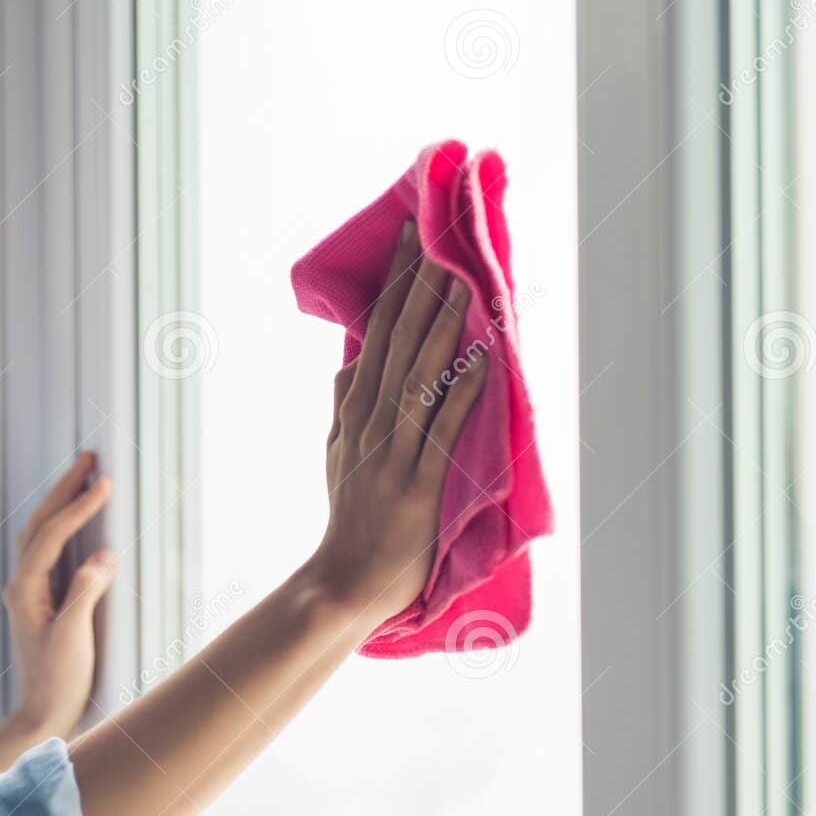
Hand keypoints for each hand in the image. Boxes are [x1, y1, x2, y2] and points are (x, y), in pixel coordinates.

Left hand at [2, 451, 117, 736]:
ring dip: (62, 501)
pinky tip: (80, 518)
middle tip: (90, 458)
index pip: (52, 534)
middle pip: (39, 523)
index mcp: (25, 589)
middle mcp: (21, 583)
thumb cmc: (58, 680)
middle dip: (64, 488)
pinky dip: (64, 525)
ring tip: (87, 476)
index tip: (105, 483)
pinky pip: (49, 549)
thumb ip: (86, 593)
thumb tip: (104, 555)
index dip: (79, 506)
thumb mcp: (73, 637)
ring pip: (41, 532)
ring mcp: (29, 590)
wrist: (44, 713)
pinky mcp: (42, 598)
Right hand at [307, 218, 487, 625]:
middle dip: (418, 289)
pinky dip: (460, 395)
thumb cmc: (349, 516)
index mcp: (355, 413)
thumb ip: (346, 404)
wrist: (346, 579)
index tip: (412, 238)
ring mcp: (392, 455)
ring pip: (419, 379)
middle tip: (438, 236)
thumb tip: (354, 357)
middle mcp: (371, 425)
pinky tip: (478, 361)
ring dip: (441, 328)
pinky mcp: (417, 487)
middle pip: (396, 345)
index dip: (395, 284)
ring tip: (462, 281)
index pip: (377, 334)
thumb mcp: (337, 452)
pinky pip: (442, 433)